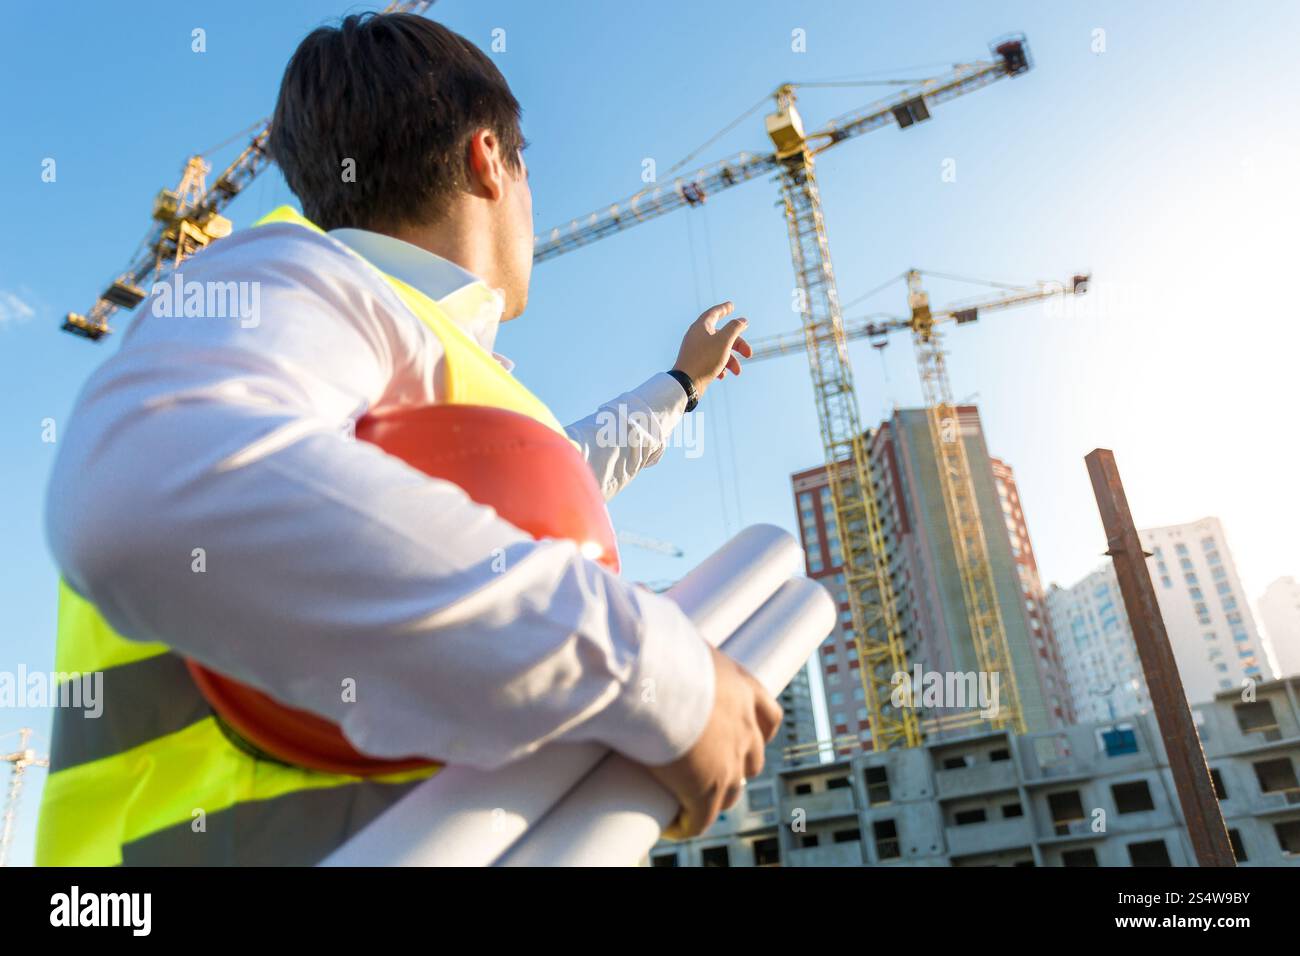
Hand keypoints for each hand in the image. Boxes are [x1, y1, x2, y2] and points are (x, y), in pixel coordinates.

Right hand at [646, 646, 782, 838]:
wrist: (652, 676)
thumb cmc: (655, 648)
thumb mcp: (674, 636)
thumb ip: (673, 640)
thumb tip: (643, 622)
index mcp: (742, 686)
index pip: (769, 715)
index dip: (757, 730)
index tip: (743, 736)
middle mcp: (745, 725)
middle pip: (753, 758)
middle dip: (736, 765)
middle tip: (712, 768)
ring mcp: (729, 760)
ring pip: (732, 791)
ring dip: (715, 796)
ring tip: (694, 801)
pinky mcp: (705, 789)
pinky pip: (702, 818)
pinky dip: (690, 823)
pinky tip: (675, 825)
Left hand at [672, 302, 751, 398]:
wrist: (686, 383)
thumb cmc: (705, 359)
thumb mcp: (724, 341)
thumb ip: (735, 328)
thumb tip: (743, 320)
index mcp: (701, 326)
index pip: (714, 313)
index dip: (724, 309)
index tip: (731, 305)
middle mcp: (697, 336)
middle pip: (722, 335)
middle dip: (738, 345)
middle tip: (749, 354)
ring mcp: (696, 350)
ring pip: (719, 350)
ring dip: (731, 360)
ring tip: (737, 372)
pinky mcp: (696, 363)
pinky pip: (712, 361)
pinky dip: (720, 367)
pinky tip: (722, 375)